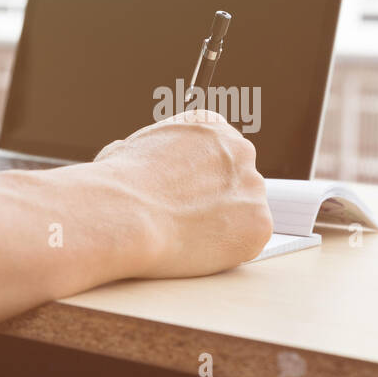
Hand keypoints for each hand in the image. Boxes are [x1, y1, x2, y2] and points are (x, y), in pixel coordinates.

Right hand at [93, 109, 272, 276]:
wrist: (125, 214)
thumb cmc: (117, 185)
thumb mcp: (127, 150)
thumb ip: (149, 154)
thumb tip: (129, 158)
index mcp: (209, 126)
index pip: (219, 154)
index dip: (200, 181)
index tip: (184, 196)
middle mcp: (239, 149)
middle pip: (236, 182)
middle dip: (216, 202)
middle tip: (186, 220)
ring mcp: (253, 186)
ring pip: (244, 213)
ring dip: (223, 226)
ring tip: (186, 235)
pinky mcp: (260, 223)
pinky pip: (249, 241)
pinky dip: (229, 250)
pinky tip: (199, 247)